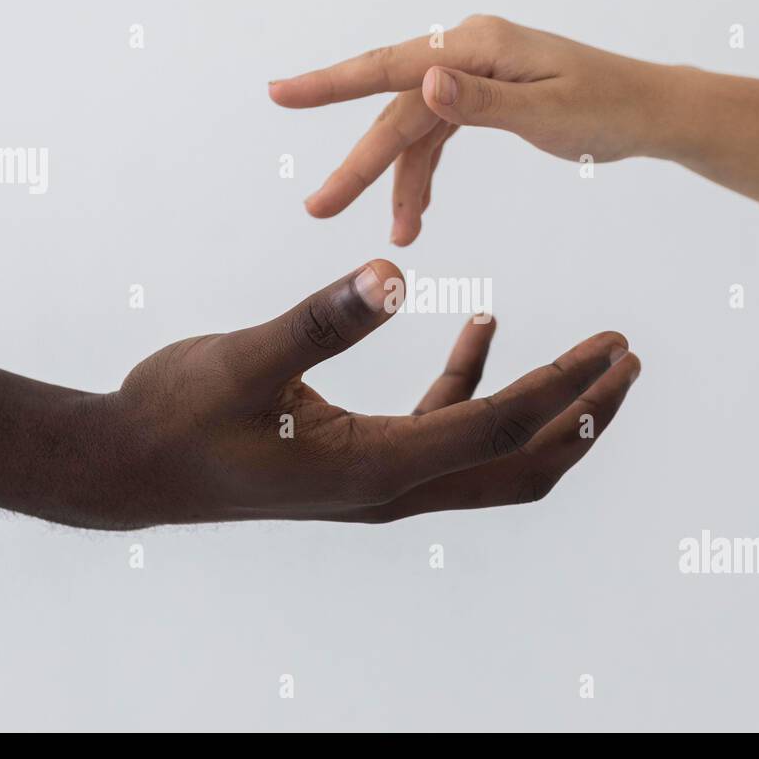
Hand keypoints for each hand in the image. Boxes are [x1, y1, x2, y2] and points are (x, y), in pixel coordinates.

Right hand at [96, 260, 639, 527]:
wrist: (129, 465)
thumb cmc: (176, 415)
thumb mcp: (247, 359)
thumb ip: (322, 318)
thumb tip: (395, 271)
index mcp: (376, 470)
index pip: (496, 429)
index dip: (561, 388)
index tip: (613, 348)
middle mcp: (392, 487)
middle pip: (522, 466)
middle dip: (582, 415)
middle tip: (628, 359)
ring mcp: (381, 478)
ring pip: (492, 454)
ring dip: (544, 404)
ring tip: (592, 350)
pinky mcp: (364, 459)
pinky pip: (446, 428)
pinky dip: (476, 382)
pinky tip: (485, 324)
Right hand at [269, 15, 676, 244]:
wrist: (651, 112)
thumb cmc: (609, 110)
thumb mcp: (547, 113)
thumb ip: (482, 103)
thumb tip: (425, 83)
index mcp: (479, 47)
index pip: (392, 69)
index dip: (332, 85)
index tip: (282, 94)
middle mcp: (468, 54)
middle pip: (395, 110)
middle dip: (359, 164)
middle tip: (318, 207)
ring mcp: (473, 76)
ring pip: (414, 131)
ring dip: (397, 183)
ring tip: (394, 236)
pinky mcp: (483, 98)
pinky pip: (437, 138)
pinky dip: (425, 176)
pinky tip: (415, 215)